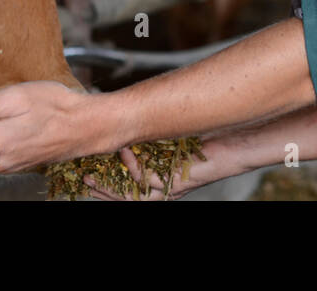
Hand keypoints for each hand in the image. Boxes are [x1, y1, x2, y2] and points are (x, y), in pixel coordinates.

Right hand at [85, 138, 235, 200]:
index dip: (104, 185)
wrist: (234, 142)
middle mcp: (162, 188)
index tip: (85, 174)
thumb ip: (146, 135)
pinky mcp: (177, 183)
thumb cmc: (202, 136)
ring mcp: (169, 188)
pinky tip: (125, 150)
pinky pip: (147, 179)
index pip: (124, 187)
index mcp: (157, 179)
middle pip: (125, 197)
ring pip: (132, 195)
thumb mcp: (167, 137)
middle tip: (83, 179)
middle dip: (102, 190)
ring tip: (94, 173)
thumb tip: (124, 118)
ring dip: (110, 186)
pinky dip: (133, 165)